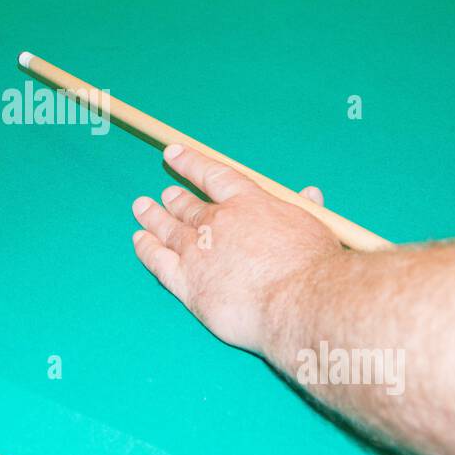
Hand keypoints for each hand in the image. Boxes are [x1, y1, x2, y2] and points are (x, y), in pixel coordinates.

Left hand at [131, 144, 341, 356]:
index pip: (212, 174)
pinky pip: (158, 260)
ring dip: (154, 217)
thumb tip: (310, 193)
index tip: (173, 152)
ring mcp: (198, 251)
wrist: (296, 302)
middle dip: (174, 199)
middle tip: (164, 194)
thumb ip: (305, 208)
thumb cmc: (313, 267)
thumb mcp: (315, 227)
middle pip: (187, 206)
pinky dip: (146, 248)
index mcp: (248, 202)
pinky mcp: (187, 283)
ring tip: (141, 207)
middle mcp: (218, 222)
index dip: (190, 162)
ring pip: (169, 229)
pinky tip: (139, 240)